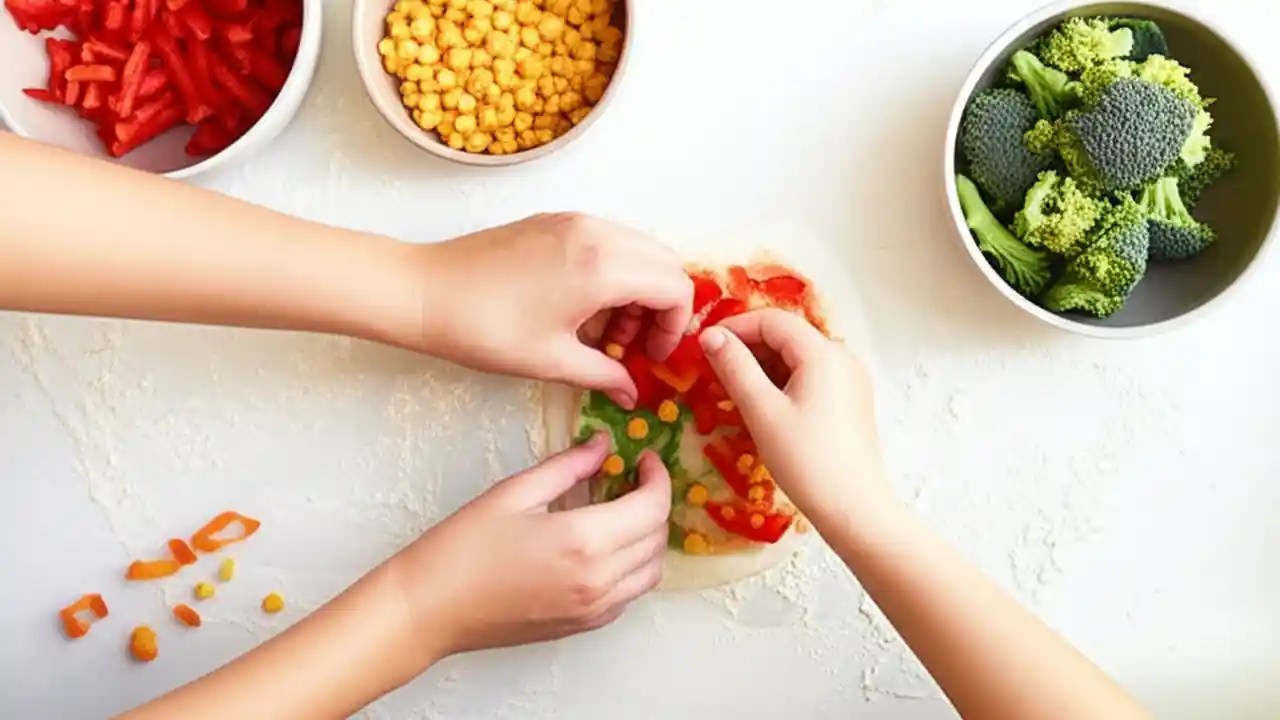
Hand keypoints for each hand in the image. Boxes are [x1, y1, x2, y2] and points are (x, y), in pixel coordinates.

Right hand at [389, 433, 669, 660]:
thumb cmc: (462, 549)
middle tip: (633, 480)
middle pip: (658, 539)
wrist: (430, 609)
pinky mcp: (583, 626)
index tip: (645, 459)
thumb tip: (602, 446)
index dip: (657, 477)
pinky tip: (607, 548)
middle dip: (655, 503)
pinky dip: (634, 568)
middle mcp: (599, 580)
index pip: (652, 507)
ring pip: (652, 571)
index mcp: (583, 541)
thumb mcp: (514, 493)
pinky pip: (629, 595)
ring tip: (625, 512)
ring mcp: (593, 609)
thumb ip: (567, 467)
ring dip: (650, 538)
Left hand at [412, 213, 692, 408]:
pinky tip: (582, 308)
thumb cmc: (486, 330)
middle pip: (664, 262)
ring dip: (637, 289)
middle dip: (660, 306)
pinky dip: (612, 272)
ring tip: (605, 331)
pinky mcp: (554, 221)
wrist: (423, 292)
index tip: (649, 358)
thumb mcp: (551, 360)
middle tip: (632, 345)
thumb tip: (631, 392)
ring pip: (638, 249)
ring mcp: (575, 221)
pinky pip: (607, 241)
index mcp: (602, 266)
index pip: (676, 287)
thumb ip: (603, 374)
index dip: (674, 328)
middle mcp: (596, 232)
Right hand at [698, 309, 895, 533]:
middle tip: (713, 370)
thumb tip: (710, 335)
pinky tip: (762, 405)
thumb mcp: (762, 411)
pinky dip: (782, 382)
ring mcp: (850, 379)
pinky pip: (811, 377)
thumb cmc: (805, 460)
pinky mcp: (850, 400)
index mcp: (823, 353)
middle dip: (748, 348)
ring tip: (732, 391)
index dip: (735, 327)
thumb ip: (735, 367)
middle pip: (787, 336)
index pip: (772, 321)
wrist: (854, 508)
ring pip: (797, 357)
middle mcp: (842, 357)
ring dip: (763, 367)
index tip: (704, 345)